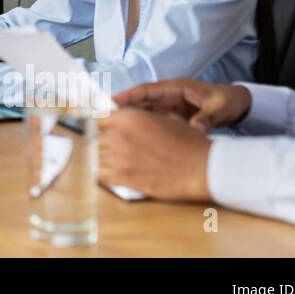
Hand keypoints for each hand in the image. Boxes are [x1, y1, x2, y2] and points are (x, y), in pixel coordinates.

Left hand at [98, 107, 212, 200]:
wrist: (202, 167)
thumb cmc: (189, 143)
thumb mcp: (165, 118)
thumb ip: (141, 117)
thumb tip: (128, 116)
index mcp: (128, 117)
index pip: (97, 118)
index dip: (97, 124)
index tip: (96, 129)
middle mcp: (118, 135)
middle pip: (92, 137)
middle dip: (97, 141)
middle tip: (102, 146)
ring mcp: (118, 157)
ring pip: (94, 155)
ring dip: (98, 157)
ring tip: (107, 160)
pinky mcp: (123, 177)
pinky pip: (100, 175)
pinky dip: (101, 174)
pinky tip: (107, 173)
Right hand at [113, 78, 252, 131]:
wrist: (240, 105)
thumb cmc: (228, 100)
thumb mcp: (220, 108)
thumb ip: (207, 117)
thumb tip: (196, 128)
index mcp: (176, 88)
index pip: (146, 91)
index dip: (127, 97)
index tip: (110, 103)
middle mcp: (169, 95)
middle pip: (140, 101)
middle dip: (122, 109)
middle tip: (103, 120)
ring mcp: (171, 106)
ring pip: (145, 112)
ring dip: (131, 119)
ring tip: (113, 131)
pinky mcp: (174, 116)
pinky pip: (155, 121)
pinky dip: (144, 127)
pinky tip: (135, 138)